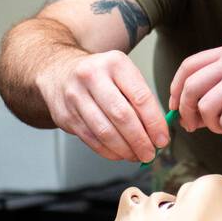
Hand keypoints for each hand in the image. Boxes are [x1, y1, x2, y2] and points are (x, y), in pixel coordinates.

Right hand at [37, 50, 168, 162]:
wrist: (58, 72)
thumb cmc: (100, 76)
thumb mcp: (123, 74)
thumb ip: (141, 99)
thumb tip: (159, 131)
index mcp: (115, 63)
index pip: (140, 97)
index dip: (154, 123)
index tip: (162, 139)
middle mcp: (92, 77)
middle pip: (122, 116)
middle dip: (140, 140)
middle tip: (151, 154)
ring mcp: (75, 96)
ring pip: (105, 131)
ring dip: (125, 149)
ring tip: (137, 156)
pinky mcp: (65, 115)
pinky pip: (91, 139)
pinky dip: (108, 151)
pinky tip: (120, 154)